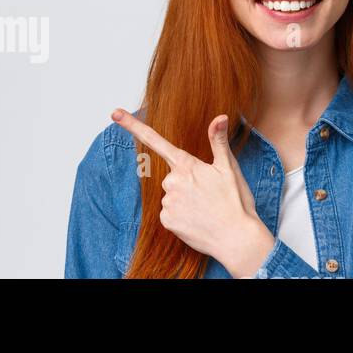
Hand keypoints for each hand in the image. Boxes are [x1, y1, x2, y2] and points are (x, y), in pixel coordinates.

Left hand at [112, 109, 275, 277]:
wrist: (237, 239)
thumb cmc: (235, 202)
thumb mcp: (229, 168)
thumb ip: (218, 141)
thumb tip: (220, 116)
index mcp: (186, 165)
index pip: (155, 140)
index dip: (133, 126)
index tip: (115, 113)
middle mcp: (171, 181)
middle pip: (172, 177)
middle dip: (186, 183)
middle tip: (208, 195)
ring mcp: (167, 202)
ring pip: (171, 196)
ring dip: (185, 201)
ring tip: (205, 209)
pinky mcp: (166, 220)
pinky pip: (169, 214)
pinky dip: (181, 216)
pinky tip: (197, 221)